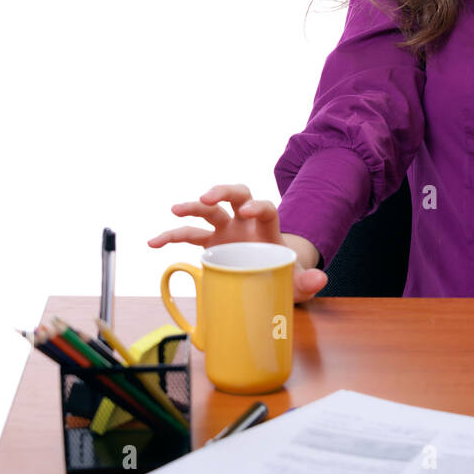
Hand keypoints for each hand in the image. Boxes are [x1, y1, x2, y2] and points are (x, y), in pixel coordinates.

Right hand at [146, 183, 328, 303]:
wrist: (272, 275)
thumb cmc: (284, 274)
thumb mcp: (297, 281)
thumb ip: (308, 282)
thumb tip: (320, 279)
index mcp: (268, 228)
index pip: (265, 208)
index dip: (256, 206)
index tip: (246, 211)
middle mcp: (246, 223)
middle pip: (236, 195)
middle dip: (222, 192)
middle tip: (207, 198)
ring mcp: (226, 229)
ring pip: (209, 210)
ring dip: (192, 207)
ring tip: (175, 211)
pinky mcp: (211, 242)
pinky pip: (188, 234)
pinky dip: (171, 236)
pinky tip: (153, 242)